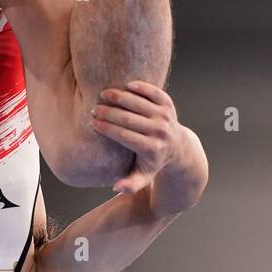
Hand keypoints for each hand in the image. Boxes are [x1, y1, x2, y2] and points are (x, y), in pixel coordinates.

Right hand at [90, 80, 198, 197]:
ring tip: (103, 94)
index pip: (125, 136)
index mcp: (151, 148)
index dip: (107, 129)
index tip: (94, 123)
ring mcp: (165, 116)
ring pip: (139, 103)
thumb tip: (116, 187)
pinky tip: (125, 84)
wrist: (177, 146)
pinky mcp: (168, 104)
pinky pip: (153, 92)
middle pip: (130, 119)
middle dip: (109, 113)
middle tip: (94, 109)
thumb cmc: (153, 160)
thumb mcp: (144, 177)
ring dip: (120, 97)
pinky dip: (140, 87)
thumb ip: (130, 184)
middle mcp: (160, 131)